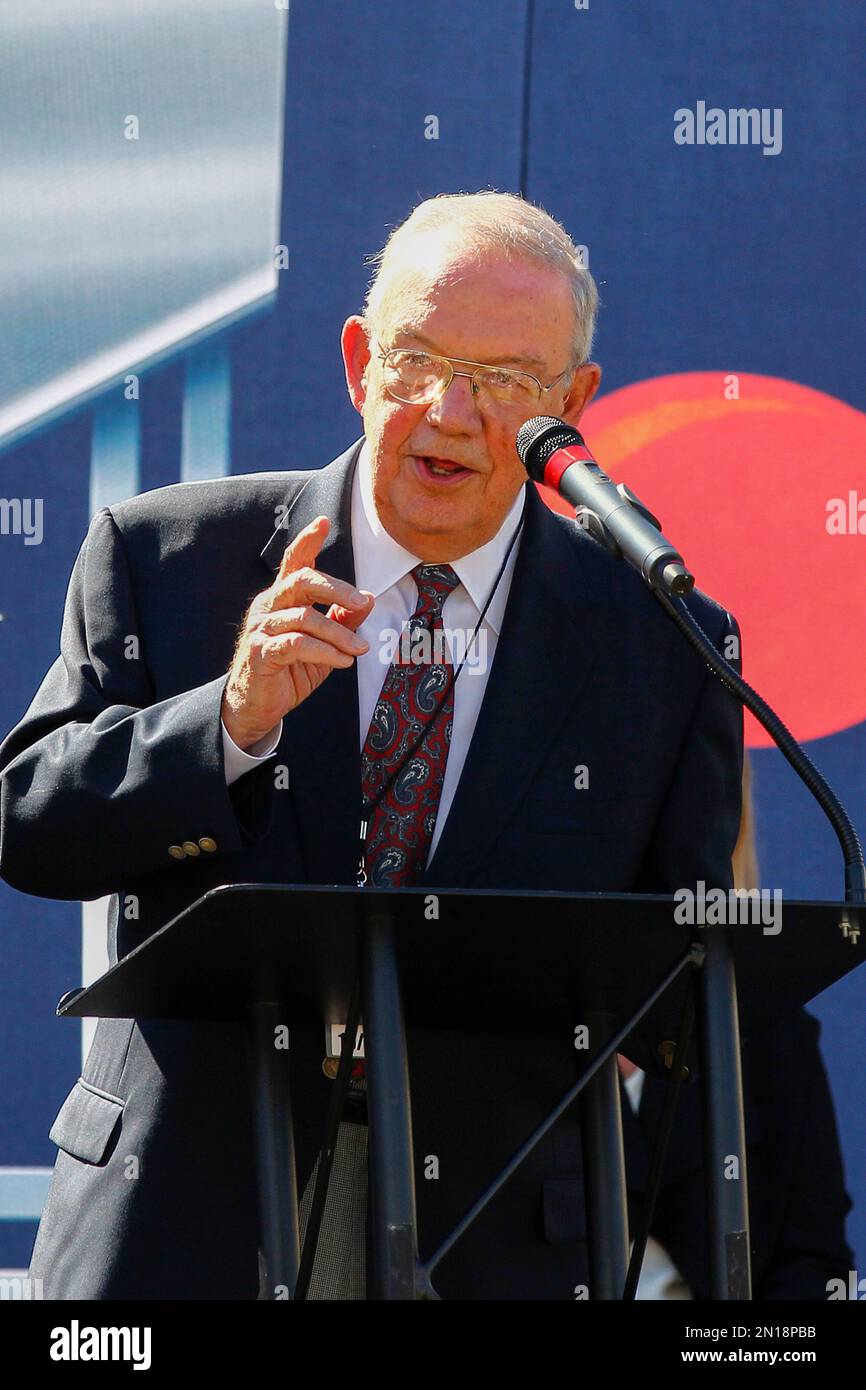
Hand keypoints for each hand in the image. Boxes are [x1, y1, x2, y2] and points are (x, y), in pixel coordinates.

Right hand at [221, 515, 373, 748]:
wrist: (257, 706)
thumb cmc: (290, 669)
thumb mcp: (324, 643)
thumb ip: (343, 620)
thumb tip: (368, 598)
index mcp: (283, 598)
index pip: (293, 561)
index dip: (307, 540)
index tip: (324, 522)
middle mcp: (269, 605)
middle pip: (301, 580)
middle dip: (335, 588)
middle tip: (361, 602)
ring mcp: (262, 628)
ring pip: (305, 617)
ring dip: (338, 633)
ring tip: (359, 649)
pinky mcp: (262, 652)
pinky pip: (298, 644)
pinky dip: (326, 651)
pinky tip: (343, 661)